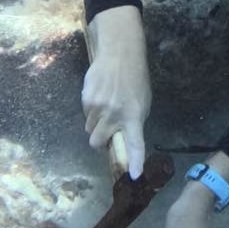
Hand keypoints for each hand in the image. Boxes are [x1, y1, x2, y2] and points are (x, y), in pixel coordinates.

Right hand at [82, 6, 150, 177]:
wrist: (120, 53)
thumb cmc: (135, 79)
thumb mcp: (142, 102)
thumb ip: (133, 122)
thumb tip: (123, 139)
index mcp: (133, 116)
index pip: (135, 143)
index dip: (135, 160)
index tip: (135, 175)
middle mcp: (114, 114)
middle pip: (97, 143)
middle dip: (100, 141)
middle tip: (107, 132)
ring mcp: (98, 107)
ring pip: (89, 128)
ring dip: (96, 124)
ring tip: (106, 106)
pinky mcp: (86, 98)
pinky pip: (86, 114)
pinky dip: (91, 111)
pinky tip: (100, 95)